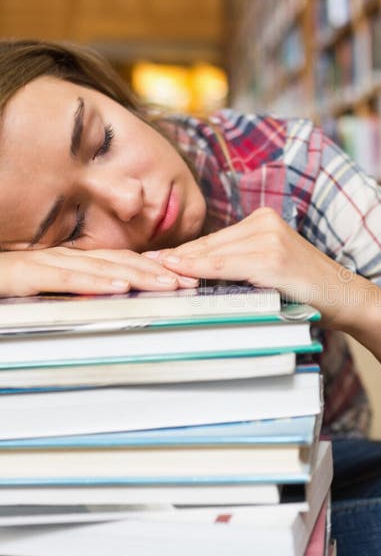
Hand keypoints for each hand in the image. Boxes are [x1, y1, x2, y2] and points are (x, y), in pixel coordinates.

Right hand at [0, 247, 197, 297]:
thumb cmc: (9, 282)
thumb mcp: (51, 288)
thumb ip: (81, 289)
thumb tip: (116, 298)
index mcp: (74, 260)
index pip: (122, 262)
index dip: (154, 268)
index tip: (183, 278)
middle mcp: (66, 257)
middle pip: (120, 262)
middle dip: (157, 272)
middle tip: (188, 281)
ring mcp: (49, 263)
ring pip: (101, 268)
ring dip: (137, 275)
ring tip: (166, 283)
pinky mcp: (30, 275)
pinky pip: (68, 279)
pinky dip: (96, 283)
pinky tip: (119, 288)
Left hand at [144, 207, 377, 328]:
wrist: (345, 297)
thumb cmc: (307, 290)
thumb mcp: (270, 269)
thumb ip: (239, 264)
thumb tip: (196, 273)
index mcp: (262, 220)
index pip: (212, 240)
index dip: (182, 253)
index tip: (154, 260)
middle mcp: (264, 222)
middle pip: (208, 245)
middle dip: (174, 258)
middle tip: (140, 265)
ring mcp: (267, 238)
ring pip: (212, 254)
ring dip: (180, 265)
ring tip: (149, 271)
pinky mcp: (270, 258)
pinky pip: (224, 265)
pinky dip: (198, 270)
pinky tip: (176, 273)